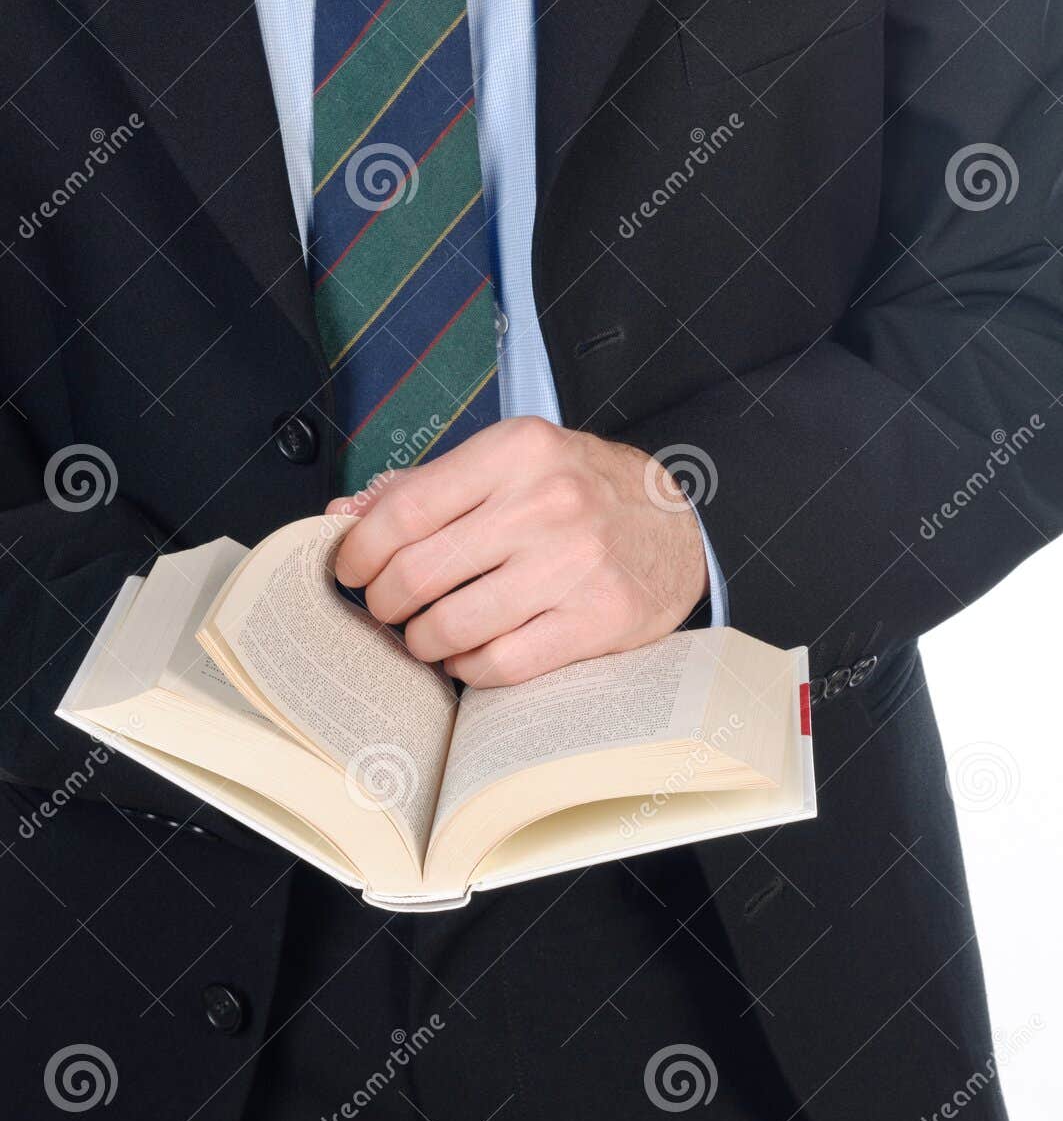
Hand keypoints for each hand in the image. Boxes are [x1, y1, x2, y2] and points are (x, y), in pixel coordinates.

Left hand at [327, 417, 708, 685]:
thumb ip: (425, 488)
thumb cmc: (575, 495)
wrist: (677, 527)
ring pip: (453, 626)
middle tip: (387, 609)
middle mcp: (547, 502)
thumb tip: (342, 515)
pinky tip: (467, 655)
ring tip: (425, 635)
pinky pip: (500, 663)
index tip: (350, 571)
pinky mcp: (597, 619)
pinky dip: (467, 668)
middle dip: (385, 603)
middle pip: (419, 573)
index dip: (359, 552)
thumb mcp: (508, 466)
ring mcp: (575, 564)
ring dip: (421, 642)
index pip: (404, 510)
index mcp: (516, 451)